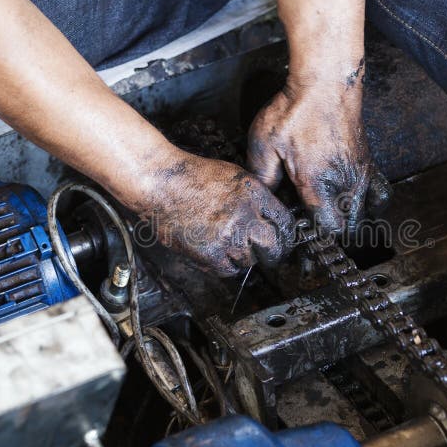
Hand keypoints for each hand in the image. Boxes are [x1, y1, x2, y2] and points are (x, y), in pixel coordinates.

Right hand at [126, 148, 294, 276]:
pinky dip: (224, 265)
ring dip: (242, 258)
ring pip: (249, 260)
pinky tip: (216, 253)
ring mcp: (228, 235)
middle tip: (267, 256)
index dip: (285, 235)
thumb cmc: (192, 176)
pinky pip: (228, 270)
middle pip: (273, 246)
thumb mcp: (234, 176)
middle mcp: (245, 215)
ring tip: (228, 245)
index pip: (285, 222)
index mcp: (254, 193)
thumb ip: (254, 197)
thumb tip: (268, 217)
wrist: (160, 181)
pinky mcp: (210, 252)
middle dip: (272, 254)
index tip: (283, 241)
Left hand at [248, 79, 390, 233]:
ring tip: (332, 221)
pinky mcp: (369, 165)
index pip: (329, 231)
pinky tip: (354, 203)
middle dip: (333, 238)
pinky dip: (371, 206)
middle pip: (350, 230)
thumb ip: (262, 177)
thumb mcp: (265, 144)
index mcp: (319, 185)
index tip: (302, 239)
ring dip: (351, 224)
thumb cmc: (295, 111)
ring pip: (366, 216)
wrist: (326, 82)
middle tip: (314, 233)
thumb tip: (262, 200)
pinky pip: (381, 197)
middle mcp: (347, 184)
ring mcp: (362, 175)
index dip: (315, 241)